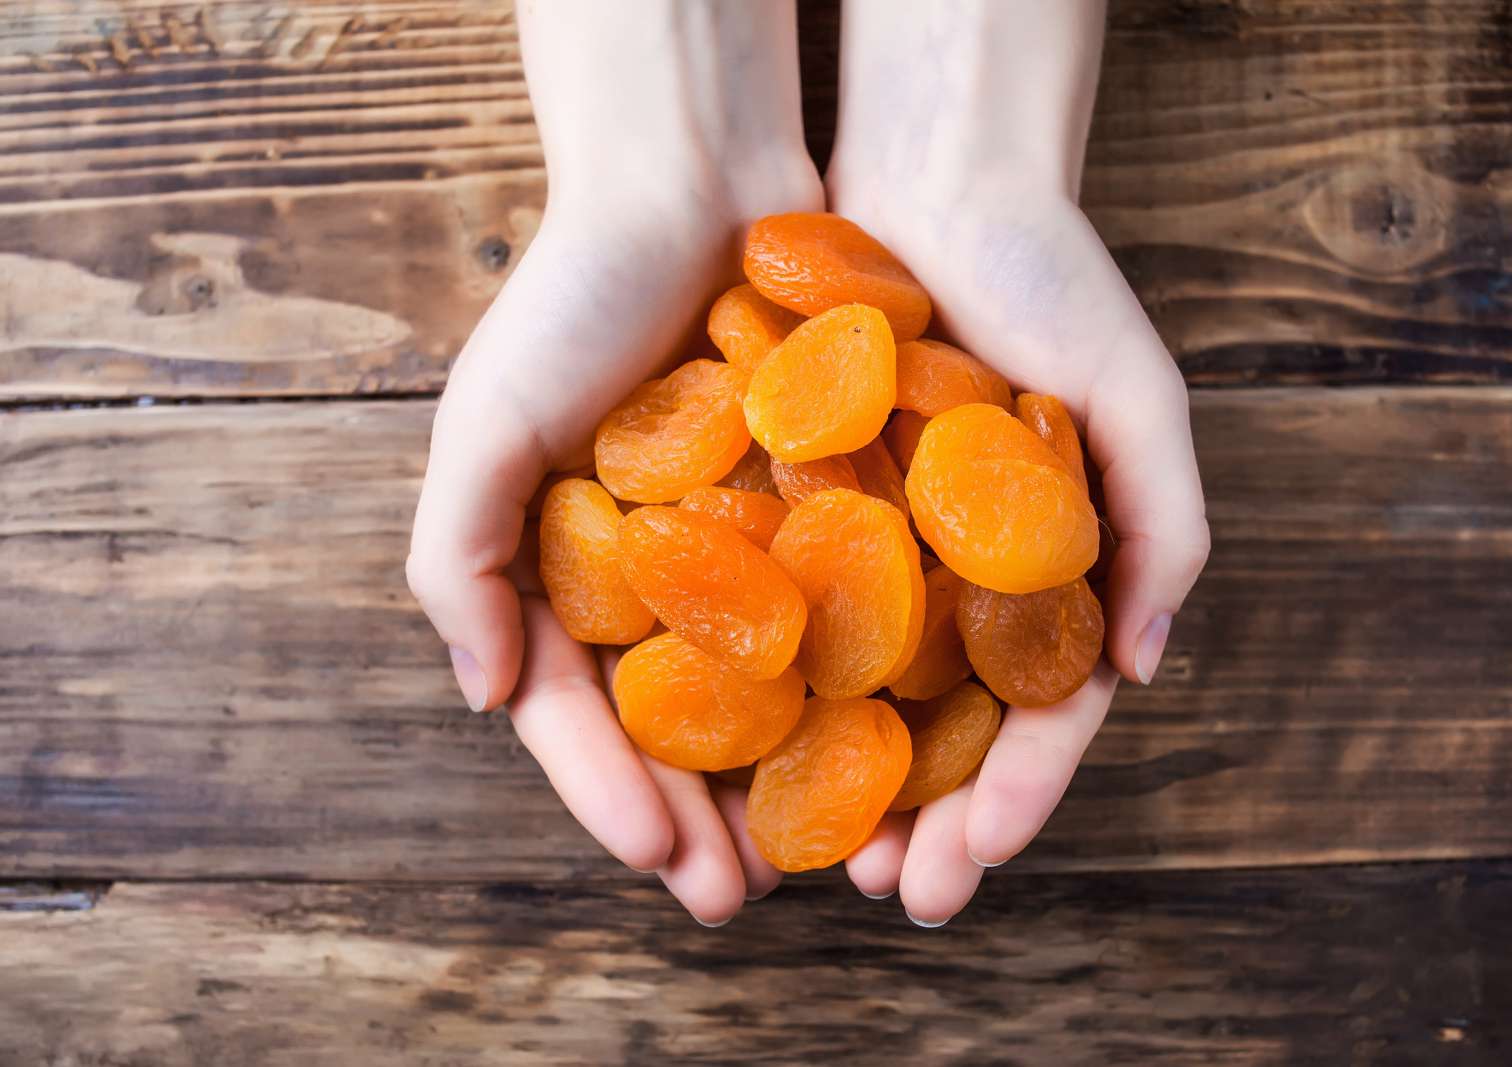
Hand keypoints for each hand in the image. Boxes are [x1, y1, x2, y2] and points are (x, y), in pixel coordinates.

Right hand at [408, 0, 819, 924]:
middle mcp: (659, 578)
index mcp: (569, 576)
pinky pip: (844, 612)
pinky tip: (895, 743)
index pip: (581, 713)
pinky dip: (861, 679)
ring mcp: (743, 549)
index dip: (612, 793)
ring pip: (769, 693)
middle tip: (742, 900)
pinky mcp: (823, 510)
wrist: (696, 182)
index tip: (662, 858)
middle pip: (681, 727)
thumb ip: (457, 556)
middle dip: (705, 818)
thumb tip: (483, 694)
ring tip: (828, 857)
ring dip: (792, 780)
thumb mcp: (486, 419)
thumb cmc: (575, 295)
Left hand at [826, 0, 1208, 923]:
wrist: (932, 177)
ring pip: (861, 693)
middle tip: (891, 893)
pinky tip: (737, 739)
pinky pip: (787, 606)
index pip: (1044, 715)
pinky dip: (769, 679)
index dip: (1016, 798)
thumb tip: (1150, 668)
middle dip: (926, 820)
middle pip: (948, 729)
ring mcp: (886, 550)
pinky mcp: (806, 505)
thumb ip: (1163, 525)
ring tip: (807, 855)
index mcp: (1051, 574)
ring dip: (839, 783)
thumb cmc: (1051, 278)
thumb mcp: (1135, 395)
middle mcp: (965, 577)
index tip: (971, 864)